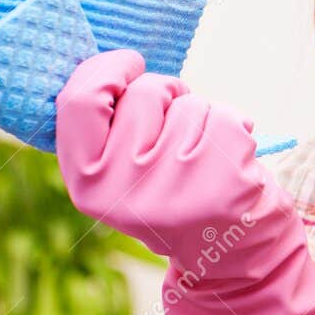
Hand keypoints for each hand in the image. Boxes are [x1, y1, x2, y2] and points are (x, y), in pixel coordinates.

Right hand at [55, 49, 271, 272]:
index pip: (79, 101)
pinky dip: (235, 126)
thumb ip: (103, 128)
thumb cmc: (169, 192)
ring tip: (204, 154)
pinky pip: (226, 116)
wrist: (226, 251)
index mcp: (87, 184)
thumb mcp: (117, 174)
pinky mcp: (224, 180)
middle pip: (145, 91)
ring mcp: (176, 186)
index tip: (130, 63)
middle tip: (176, 122)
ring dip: (202, 115)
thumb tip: (102, 63)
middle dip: (166, 91)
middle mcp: (125, 190)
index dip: (107, 69)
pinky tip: (231, 161)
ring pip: (190, 102)